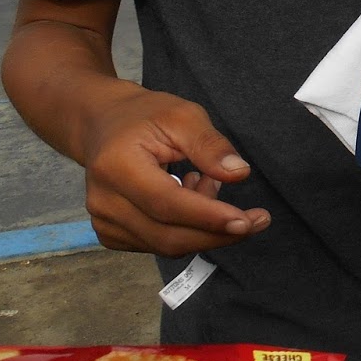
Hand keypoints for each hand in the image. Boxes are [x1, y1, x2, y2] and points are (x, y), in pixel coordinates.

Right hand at [78, 87, 270, 256]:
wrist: (103, 125)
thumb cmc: (144, 116)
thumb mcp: (183, 115)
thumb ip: (210, 145)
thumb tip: (240, 173)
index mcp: (117, 166)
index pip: (167, 204)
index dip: (209, 217)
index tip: (248, 221)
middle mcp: (103, 200)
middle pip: (167, 236)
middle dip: (217, 234)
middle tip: (257, 221)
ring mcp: (103, 221)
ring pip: (165, 244)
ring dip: (203, 226)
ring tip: (209, 183)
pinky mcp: (111, 233)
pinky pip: (158, 243)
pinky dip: (186, 228)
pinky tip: (191, 194)